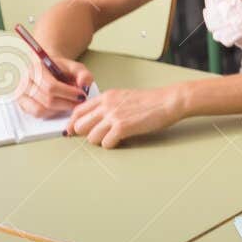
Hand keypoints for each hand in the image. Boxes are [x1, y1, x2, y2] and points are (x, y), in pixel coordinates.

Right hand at [17, 53, 92, 117]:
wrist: (45, 69)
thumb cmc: (59, 68)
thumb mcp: (73, 66)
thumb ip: (83, 73)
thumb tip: (84, 84)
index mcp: (36, 69)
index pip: (51, 86)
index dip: (69, 93)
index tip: (81, 95)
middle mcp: (24, 81)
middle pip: (46, 100)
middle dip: (66, 103)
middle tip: (78, 102)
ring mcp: (20, 93)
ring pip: (40, 110)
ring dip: (59, 110)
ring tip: (69, 104)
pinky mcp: (21, 103)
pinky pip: (35, 114)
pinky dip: (50, 113)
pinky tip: (59, 106)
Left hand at [66, 86, 183, 148]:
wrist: (168, 101)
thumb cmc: (151, 101)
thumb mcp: (124, 97)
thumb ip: (108, 105)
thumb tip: (96, 119)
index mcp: (106, 97)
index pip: (78, 111)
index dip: (73, 123)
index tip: (73, 131)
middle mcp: (106, 105)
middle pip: (79, 126)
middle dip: (86, 134)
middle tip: (97, 136)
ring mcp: (113, 116)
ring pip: (91, 137)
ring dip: (100, 141)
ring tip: (112, 138)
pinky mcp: (122, 127)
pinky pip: (106, 143)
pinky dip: (111, 145)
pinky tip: (121, 140)